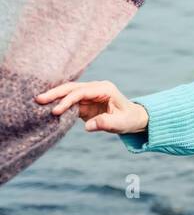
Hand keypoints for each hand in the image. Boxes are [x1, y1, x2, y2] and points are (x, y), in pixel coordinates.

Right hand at [33, 80, 148, 134]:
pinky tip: (47, 108)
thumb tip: (88, 126)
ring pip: (68, 93)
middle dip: (55, 93)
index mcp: (104, 89)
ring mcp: (89, 95)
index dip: (68, 100)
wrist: (133, 118)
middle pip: (72, 88)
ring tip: (38, 102)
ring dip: (54, 97)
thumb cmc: (129, 119)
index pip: (81, 92)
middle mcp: (95, 88)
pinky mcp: (85, 103)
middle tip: (39, 99)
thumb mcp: (120, 123)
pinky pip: (69, 102)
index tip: (56, 111)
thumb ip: (105, 123)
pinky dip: (59, 104)